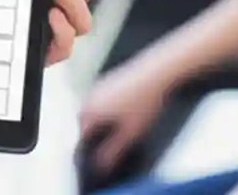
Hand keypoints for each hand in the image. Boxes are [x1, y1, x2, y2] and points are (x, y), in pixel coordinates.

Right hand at [77, 59, 169, 173]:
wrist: (155, 72)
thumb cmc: (143, 100)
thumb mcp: (130, 133)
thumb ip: (113, 151)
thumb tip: (101, 165)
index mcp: (89, 113)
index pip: (82, 139)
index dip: (91, 151)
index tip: (102, 158)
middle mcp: (89, 99)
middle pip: (86, 126)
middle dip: (97, 136)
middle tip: (115, 144)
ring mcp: (97, 88)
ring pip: (95, 113)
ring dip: (104, 123)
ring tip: (125, 127)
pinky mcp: (107, 82)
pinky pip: (102, 102)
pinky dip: (109, 110)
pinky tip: (128, 111)